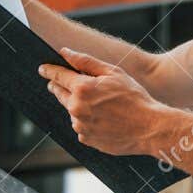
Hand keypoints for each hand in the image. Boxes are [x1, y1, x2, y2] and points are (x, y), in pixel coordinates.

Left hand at [40, 49, 169, 156]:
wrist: (149, 128)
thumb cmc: (134, 97)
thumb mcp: (112, 73)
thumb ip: (85, 61)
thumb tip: (64, 52)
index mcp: (82, 89)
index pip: (57, 76)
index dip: (49, 70)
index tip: (42, 68)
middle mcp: (76, 108)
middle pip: (60, 94)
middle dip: (61, 86)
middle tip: (67, 83)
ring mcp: (80, 126)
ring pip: (72, 111)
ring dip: (79, 105)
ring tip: (102, 105)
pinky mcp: (86, 139)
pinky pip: (81, 126)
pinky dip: (88, 121)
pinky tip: (105, 119)